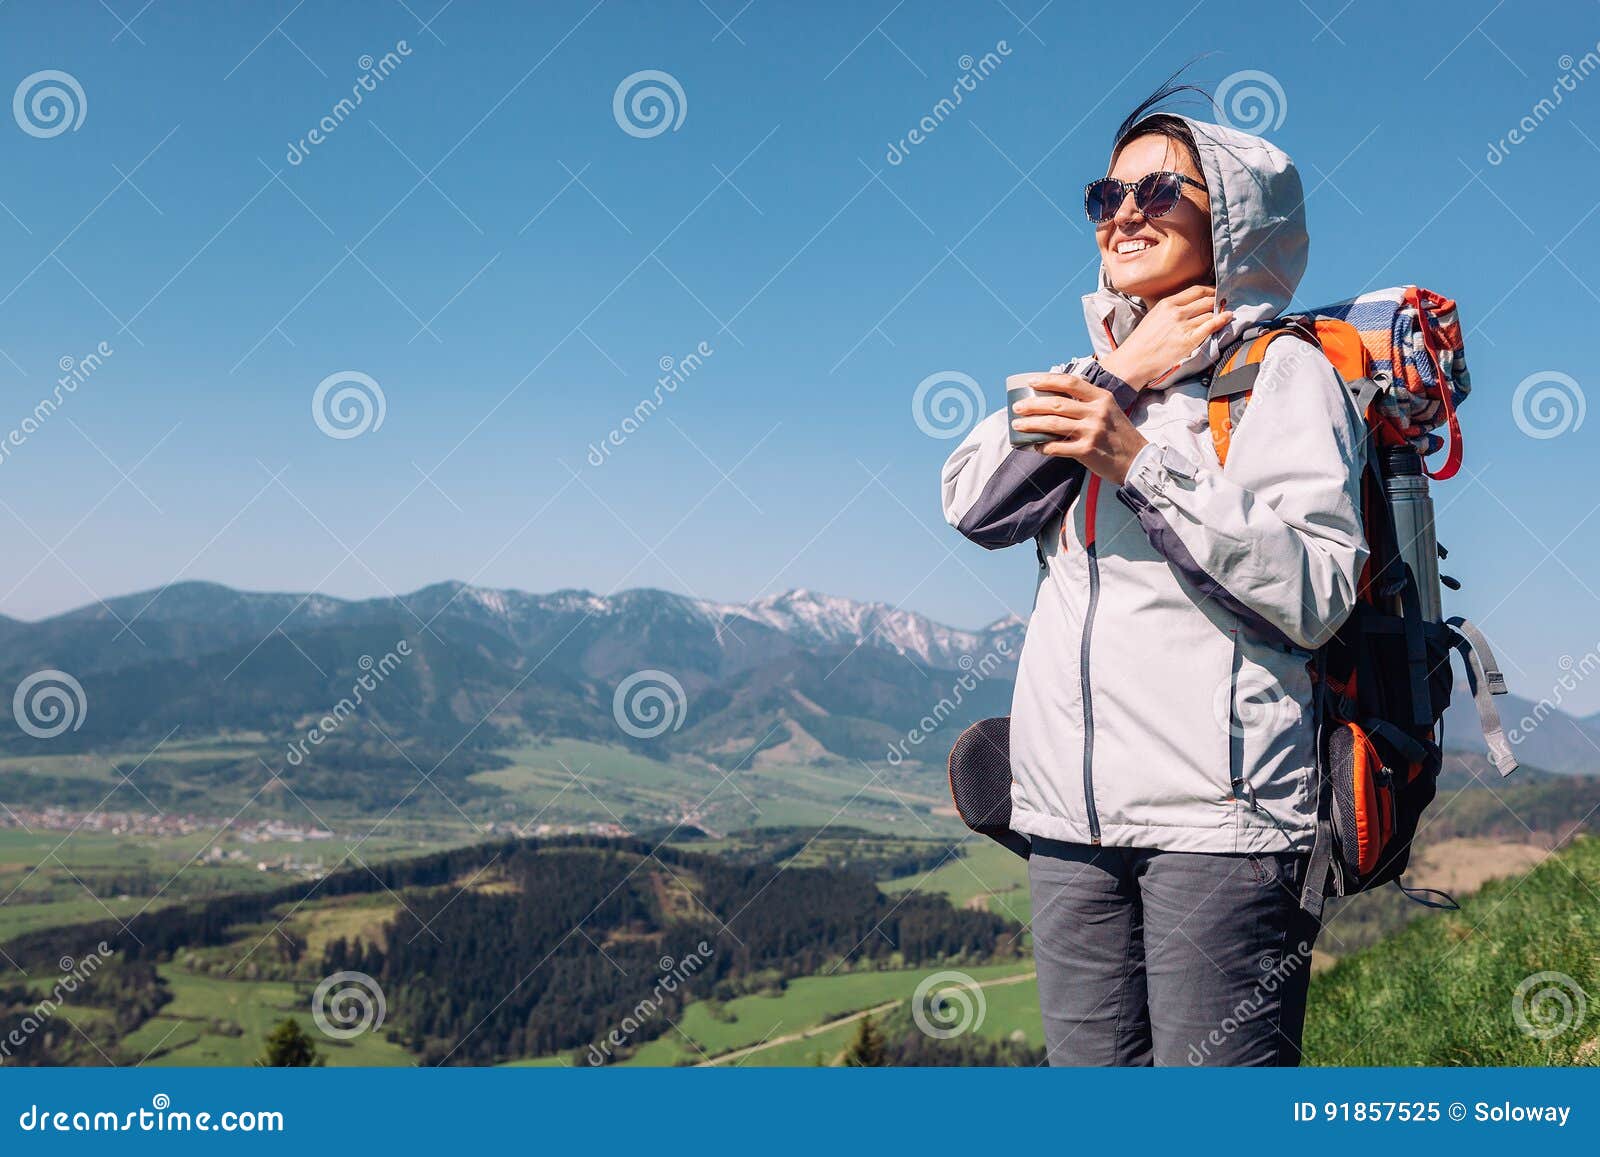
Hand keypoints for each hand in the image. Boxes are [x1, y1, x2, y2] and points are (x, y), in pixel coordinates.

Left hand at [1010, 375, 1147, 483]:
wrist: (1136, 460)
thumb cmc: (1118, 434)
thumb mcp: (1109, 410)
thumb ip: (1088, 402)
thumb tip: (1056, 396)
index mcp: (1101, 398)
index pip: (1071, 382)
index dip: (1048, 380)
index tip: (1031, 382)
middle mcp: (1096, 412)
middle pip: (1056, 404)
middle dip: (1032, 405)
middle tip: (1016, 408)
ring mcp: (1091, 432)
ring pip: (1053, 424)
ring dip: (1031, 425)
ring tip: (1017, 425)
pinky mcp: (1086, 451)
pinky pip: (1057, 447)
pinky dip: (1042, 447)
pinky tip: (1034, 446)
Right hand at [1097, 285, 1233, 389]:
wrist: (1133, 361)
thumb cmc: (1141, 342)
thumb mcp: (1153, 317)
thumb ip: (1170, 309)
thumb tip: (1189, 306)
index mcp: (1166, 304)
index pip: (1196, 290)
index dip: (1210, 290)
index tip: (1216, 293)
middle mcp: (1176, 312)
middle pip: (1206, 300)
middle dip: (1218, 301)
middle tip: (1224, 304)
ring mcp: (1183, 326)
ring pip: (1210, 313)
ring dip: (1219, 313)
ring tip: (1224, 314)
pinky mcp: (1189, 340)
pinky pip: (1210, 326)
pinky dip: (1222, 320)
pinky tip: (1228, 317)